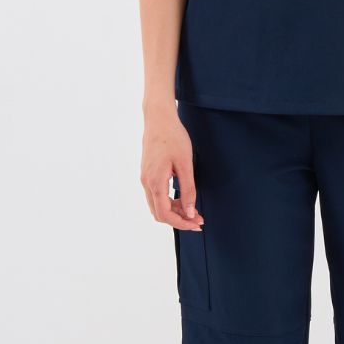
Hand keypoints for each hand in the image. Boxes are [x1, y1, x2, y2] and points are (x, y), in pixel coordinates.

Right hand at [140, 108, 204, 230]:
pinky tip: (183, 199)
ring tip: (193, 210)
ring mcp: (145, 178)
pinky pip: (156, 196)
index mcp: (155, 181)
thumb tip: (190, 212)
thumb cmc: (173, 137)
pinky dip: (169, 202)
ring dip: (175, 211)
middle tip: (198, 220)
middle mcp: (146, 183)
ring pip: (158, 205)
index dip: (181, 223)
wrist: (159, 119)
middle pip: (160, 213)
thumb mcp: (186, 164)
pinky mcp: (147, 174)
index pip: (165, 214)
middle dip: (179, 220)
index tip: (196, 224)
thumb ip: (188, 190)